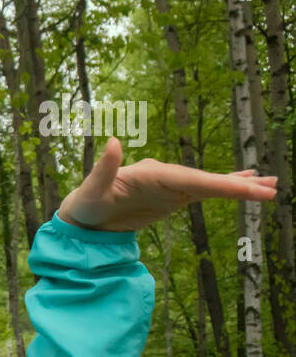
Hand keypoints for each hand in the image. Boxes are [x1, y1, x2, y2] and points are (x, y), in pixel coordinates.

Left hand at [57, 137, 278, 232]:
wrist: (83, 215)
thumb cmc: (85, 202)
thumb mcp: (90, 189)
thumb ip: (104, 167)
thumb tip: (113, 141)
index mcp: (151, 173)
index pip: (192, 179)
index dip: (220, 183)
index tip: (247, 187)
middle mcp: (165, 175)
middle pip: (206, 180)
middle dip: (238, 186)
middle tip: (272, 188)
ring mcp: (171, 185)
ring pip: (210, 185)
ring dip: (239, 185)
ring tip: (271, 186)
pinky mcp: (172, 197)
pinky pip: (204, 192)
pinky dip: (225, 189)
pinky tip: (245, 186)